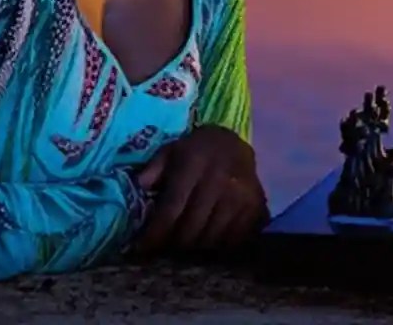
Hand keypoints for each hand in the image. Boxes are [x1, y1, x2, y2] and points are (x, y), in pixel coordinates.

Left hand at [133, 125, 267, 255]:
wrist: (233, 143)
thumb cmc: (194, 151)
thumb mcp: (169, 153)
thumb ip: (151, 173)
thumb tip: (136, 194)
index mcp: (193, 165)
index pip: (171, 210)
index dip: (155, 234)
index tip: (142, 249)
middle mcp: (219, 181)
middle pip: (190, 229)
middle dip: (173, 244)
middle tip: (164, 249)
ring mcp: (240, 195)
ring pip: (211, 238)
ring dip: (194, 248)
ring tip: (185, 246)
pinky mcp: (255, 205)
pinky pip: (234, 239)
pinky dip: (218, 246)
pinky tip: (208, 241)